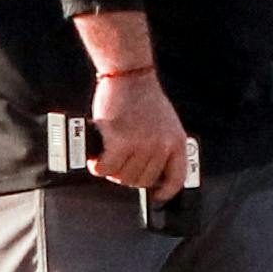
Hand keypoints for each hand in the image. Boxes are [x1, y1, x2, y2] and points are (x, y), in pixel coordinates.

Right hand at [87, 62, 197, 197]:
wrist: (129, 75)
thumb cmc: (142, 96)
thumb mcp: (165, 122)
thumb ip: (160, 145)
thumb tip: (147, 171)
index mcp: (176, 142)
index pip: (175, 179)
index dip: (164, 192)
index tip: (155, 196)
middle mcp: (161, 146)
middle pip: (141, 181)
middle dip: (127, 176)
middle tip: (117, 165)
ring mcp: (141, 145)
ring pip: (122, 176)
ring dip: (111, 171)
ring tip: (107, 158)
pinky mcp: (120, 142)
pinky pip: (106, 168)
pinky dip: (98, 167)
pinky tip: (95, 160)